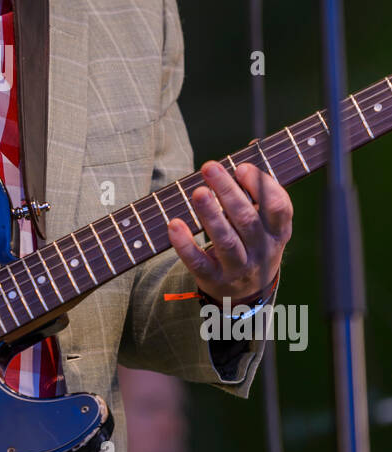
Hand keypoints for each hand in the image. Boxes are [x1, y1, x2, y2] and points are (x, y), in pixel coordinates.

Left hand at [166, 161, 292, 305]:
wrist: (247, 292)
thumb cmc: (252, 242)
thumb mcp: (265, 222)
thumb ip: (256, 194)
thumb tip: (242, 158)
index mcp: (277, 232)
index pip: (278, 208)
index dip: (262, 187)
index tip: (241, 167)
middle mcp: (262, 251)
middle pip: (247, 220)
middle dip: (228, 192)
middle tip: (209, 167)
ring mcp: (239, 268)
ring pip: (226, 242)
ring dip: (211, 215)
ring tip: (198, 193)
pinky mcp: (215, 280)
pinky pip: (199, 263)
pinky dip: (185, 245)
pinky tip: (174, 225)